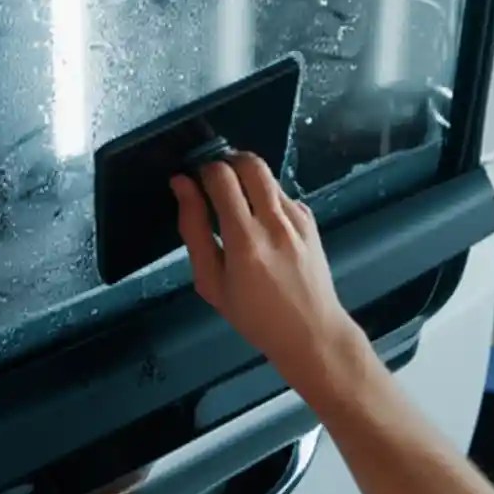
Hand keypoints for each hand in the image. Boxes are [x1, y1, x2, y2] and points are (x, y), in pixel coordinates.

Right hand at [170, 153, 365, 391]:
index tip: (192, 183)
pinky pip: (281, 193)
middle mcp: (275, 222)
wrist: (312, 332)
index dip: (201, 171)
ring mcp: (297, 218)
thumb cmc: (254, 316)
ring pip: (267, 174)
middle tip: (212, 184)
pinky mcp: (310, 219)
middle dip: (225, 162)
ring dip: (245, 178)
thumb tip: (181, 185)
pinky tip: (259, 223)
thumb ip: (194, 231)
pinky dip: (264, 196)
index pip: (221, 177)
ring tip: (234, 204)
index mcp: (245, 241)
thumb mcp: (211, 282)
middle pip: (249, 162)